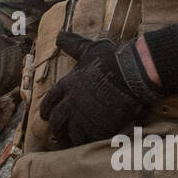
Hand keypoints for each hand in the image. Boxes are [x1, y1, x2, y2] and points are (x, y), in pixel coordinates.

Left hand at [38, 33, 149, 147]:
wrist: (131, 73)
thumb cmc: (110, 59)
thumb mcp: (88, 48)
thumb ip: (72, 44)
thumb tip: (59, 34)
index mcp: (67, 85)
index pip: (50, 101)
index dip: (47, 109)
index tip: (46, 115)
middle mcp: (71, 102)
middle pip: (57, 120)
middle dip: (56, 127)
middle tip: (58, 132)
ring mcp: (84, 116)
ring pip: (71, 132)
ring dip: (71, 137)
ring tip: (73, 141)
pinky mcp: (99, 126)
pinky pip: (89, 140)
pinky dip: (88, 142)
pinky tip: (90, 143)